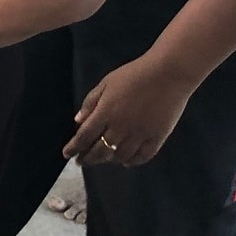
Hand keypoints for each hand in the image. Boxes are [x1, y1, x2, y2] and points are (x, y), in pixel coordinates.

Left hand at [63, 54, 197, 166]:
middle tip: (81, 162)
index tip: (67, 155)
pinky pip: (142, 157)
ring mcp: (140, 135)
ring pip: (120, 156)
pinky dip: (132, 162)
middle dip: (88, 158)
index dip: (74, 147)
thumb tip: (77, 122)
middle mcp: (120, 128)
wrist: (168, 74)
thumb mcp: (106, 83)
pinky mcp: (157, 138)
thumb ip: (90, 102)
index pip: (84, 136)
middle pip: (100, 150)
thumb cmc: (134, 74)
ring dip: (109, 160)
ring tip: (103, 159)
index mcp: (105, 113)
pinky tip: (126, 162)